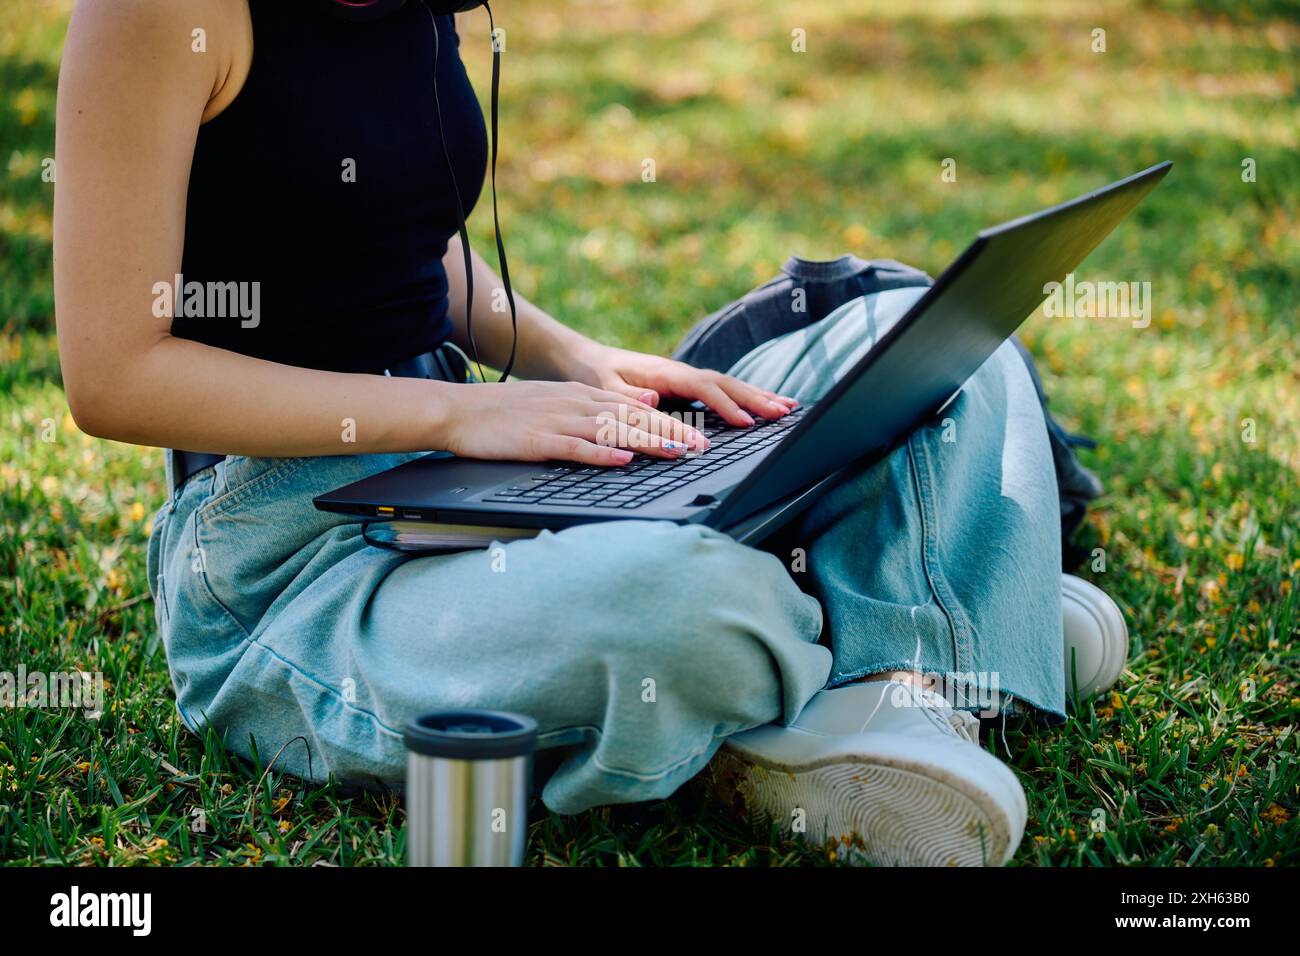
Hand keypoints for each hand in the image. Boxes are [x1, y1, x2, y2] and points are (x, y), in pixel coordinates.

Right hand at [435, 379, 709, 466]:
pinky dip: (600, 455)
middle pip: (631, 418)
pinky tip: (622, 461)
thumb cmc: (504, 413)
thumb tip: (636, 413)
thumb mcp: (555, 402)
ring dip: (646, 442)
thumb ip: (595, 407)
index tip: (697, 436)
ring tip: (676, 452)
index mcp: (580, 396)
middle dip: (670, 431)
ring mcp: (557, 421)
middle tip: (701, 446)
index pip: (634, 408)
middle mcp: (575, 404)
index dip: (669, 422)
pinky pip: (575, 448)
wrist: (458, 410)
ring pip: (611, 431)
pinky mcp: (537, 441)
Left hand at [560, 342, 797, 426]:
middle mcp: (679, 371)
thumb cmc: (592, 375)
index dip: (725, 405)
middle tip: (784, 413)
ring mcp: (684, 377)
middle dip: (755, 398)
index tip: (746, 422)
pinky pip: (720, 390)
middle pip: (726, 383)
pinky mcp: (684, 385)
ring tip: (788, 408)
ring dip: (758, 396)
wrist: (584, 358)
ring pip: (728, 385)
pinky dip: (744, 397)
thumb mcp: (602, 387)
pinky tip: (762, 406)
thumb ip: (626, 395)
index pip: (703, 387)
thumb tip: (653, 401)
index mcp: (663, 372)